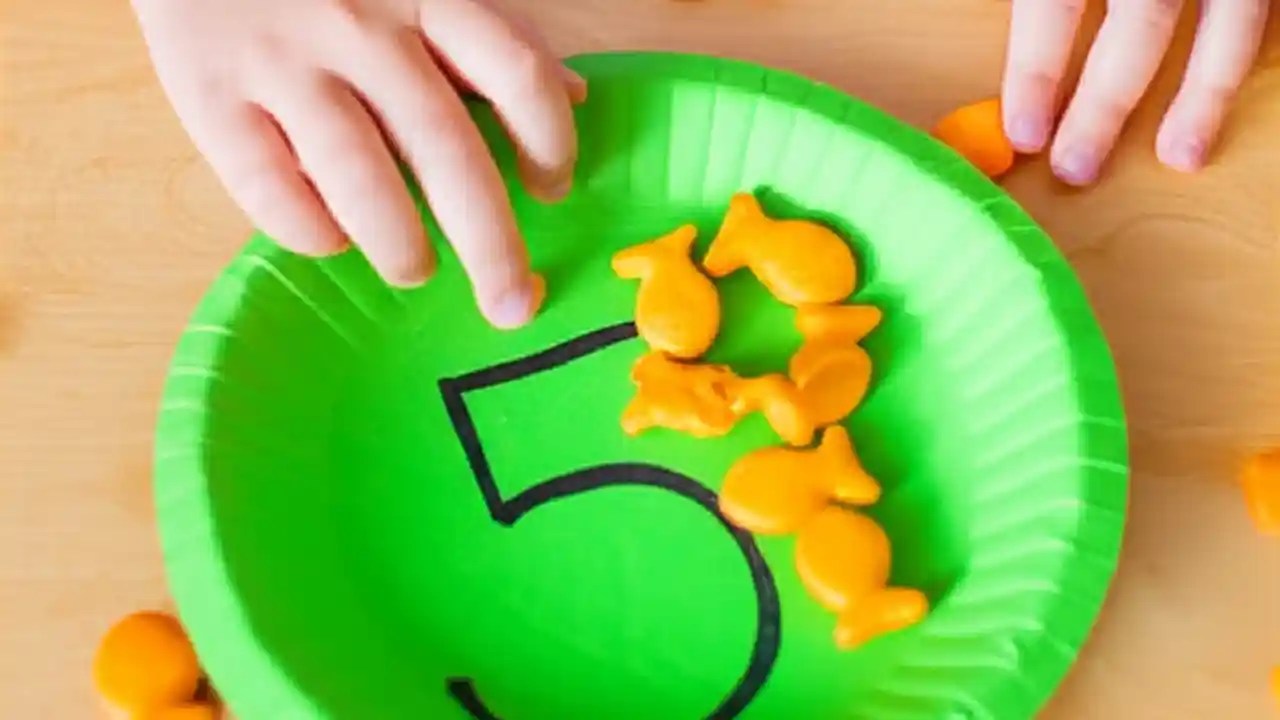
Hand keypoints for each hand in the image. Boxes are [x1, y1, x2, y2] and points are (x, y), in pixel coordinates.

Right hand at [132, 0, 584, 327]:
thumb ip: (492, 32)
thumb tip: (572, 97)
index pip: (518, 76)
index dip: (550, 145)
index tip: (551, 190)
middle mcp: (361, 26)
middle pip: (447, 150)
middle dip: (491, 245)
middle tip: (512, 303)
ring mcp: (282, 61)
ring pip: (360, 179)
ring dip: (400, 246)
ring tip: (415, 269)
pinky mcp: (207, 94)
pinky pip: (271, 191)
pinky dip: (312, 233)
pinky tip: (333, 238)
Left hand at [1001, 0, 1269, 185]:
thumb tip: (1016, 70)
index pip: (1054, 3)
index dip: (1036, 69)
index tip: (1023, 135)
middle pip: (1138, 22)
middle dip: (1106, 103)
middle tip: (1074, 170)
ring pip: (1227, 18)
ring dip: (1202, 95)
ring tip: (1180, 158)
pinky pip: (1259, 12)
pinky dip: (1236, 61)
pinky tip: (1216, 102)